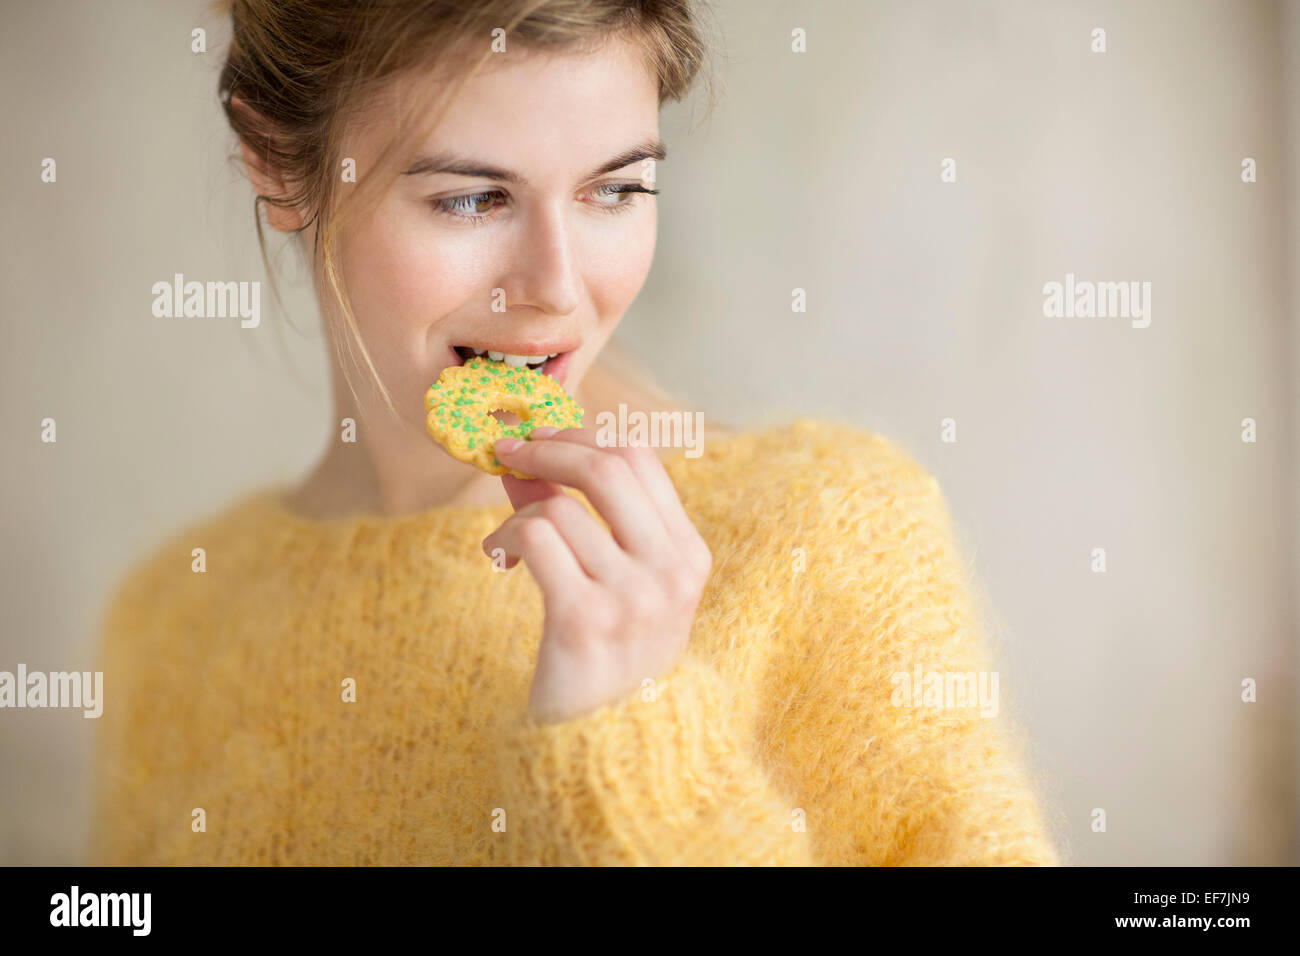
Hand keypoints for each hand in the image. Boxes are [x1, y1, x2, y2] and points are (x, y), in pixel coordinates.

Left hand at [480, 426, 712, 723]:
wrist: (610, 753)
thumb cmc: (608, 664)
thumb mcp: (617, 587)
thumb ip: (583, 519)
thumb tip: (529, 458)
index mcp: (689, 557)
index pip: (642, 460)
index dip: (585, 435)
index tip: (544, 435)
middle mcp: (670, 572)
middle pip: (608, 465)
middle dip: (549, 445)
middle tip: (510, 450)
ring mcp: (632, 597)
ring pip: (561, 507)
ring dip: (519, 514)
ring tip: (508, 545)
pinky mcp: (584, 620)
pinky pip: (537, 539)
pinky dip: (507, 540)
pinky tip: (500, 561)